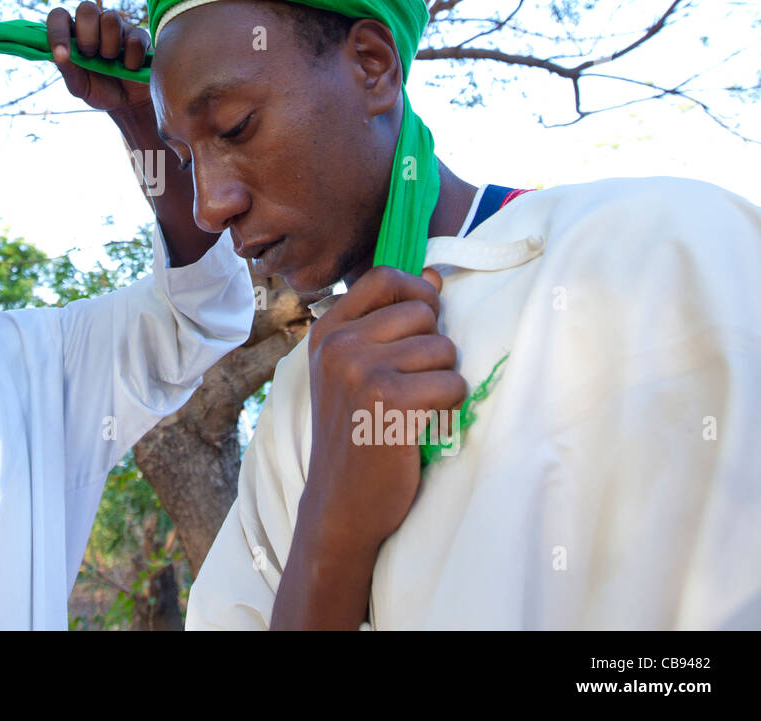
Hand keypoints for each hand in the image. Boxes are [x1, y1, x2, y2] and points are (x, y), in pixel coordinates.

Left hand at [45, 1, 150, 117]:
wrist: (127, 105)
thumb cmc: (99, 90)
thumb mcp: (79, 86)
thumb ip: (68, 70)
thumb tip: (59, 56)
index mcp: (74, 34)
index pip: (59, 16)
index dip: (57, 31)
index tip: (62, 54)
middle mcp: (94, 25)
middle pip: (86, 8)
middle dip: (87, 36)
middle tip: (90, 56)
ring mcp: (118, 28)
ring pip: (111, 18)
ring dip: (108, 46)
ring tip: (111, 62)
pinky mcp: (140, 36)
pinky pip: (134, 39)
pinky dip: (130, 60)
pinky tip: (129, 68)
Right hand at [301, 265, 465, 551]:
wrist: (341, 502)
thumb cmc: (355, 432)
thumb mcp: (353, 370)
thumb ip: (387, 321)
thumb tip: (432, 276)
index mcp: (327, 331)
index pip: (384, 277)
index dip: (417, 293)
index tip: (424, 323)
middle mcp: (338, 343)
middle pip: (422, 313)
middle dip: (433, 348)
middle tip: (410, 386)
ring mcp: (359, 369)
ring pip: (443, 348)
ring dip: (443, 380)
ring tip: (414, 409)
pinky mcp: (388, 399)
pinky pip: (452, 382)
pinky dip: (449, 407)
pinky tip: (422, 426)